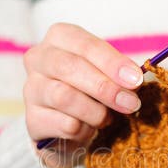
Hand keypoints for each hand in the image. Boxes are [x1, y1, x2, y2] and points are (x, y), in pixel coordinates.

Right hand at [23, 23, 142, 155]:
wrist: (68, 126)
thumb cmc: (90, 90)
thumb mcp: (107, 74)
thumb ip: (118, 73)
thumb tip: (134, 80)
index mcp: (60, 37)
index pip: (86, 46)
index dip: (112, 63)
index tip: (135, 80)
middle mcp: (38, 58)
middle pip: (70, 68)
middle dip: (105, 87)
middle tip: (130, 103)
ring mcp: (31, 89)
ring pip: (64, 96)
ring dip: (95, 112)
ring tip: (106, 118)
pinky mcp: (32, 119)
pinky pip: (64, 124)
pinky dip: (85, 130)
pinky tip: (88, 129)